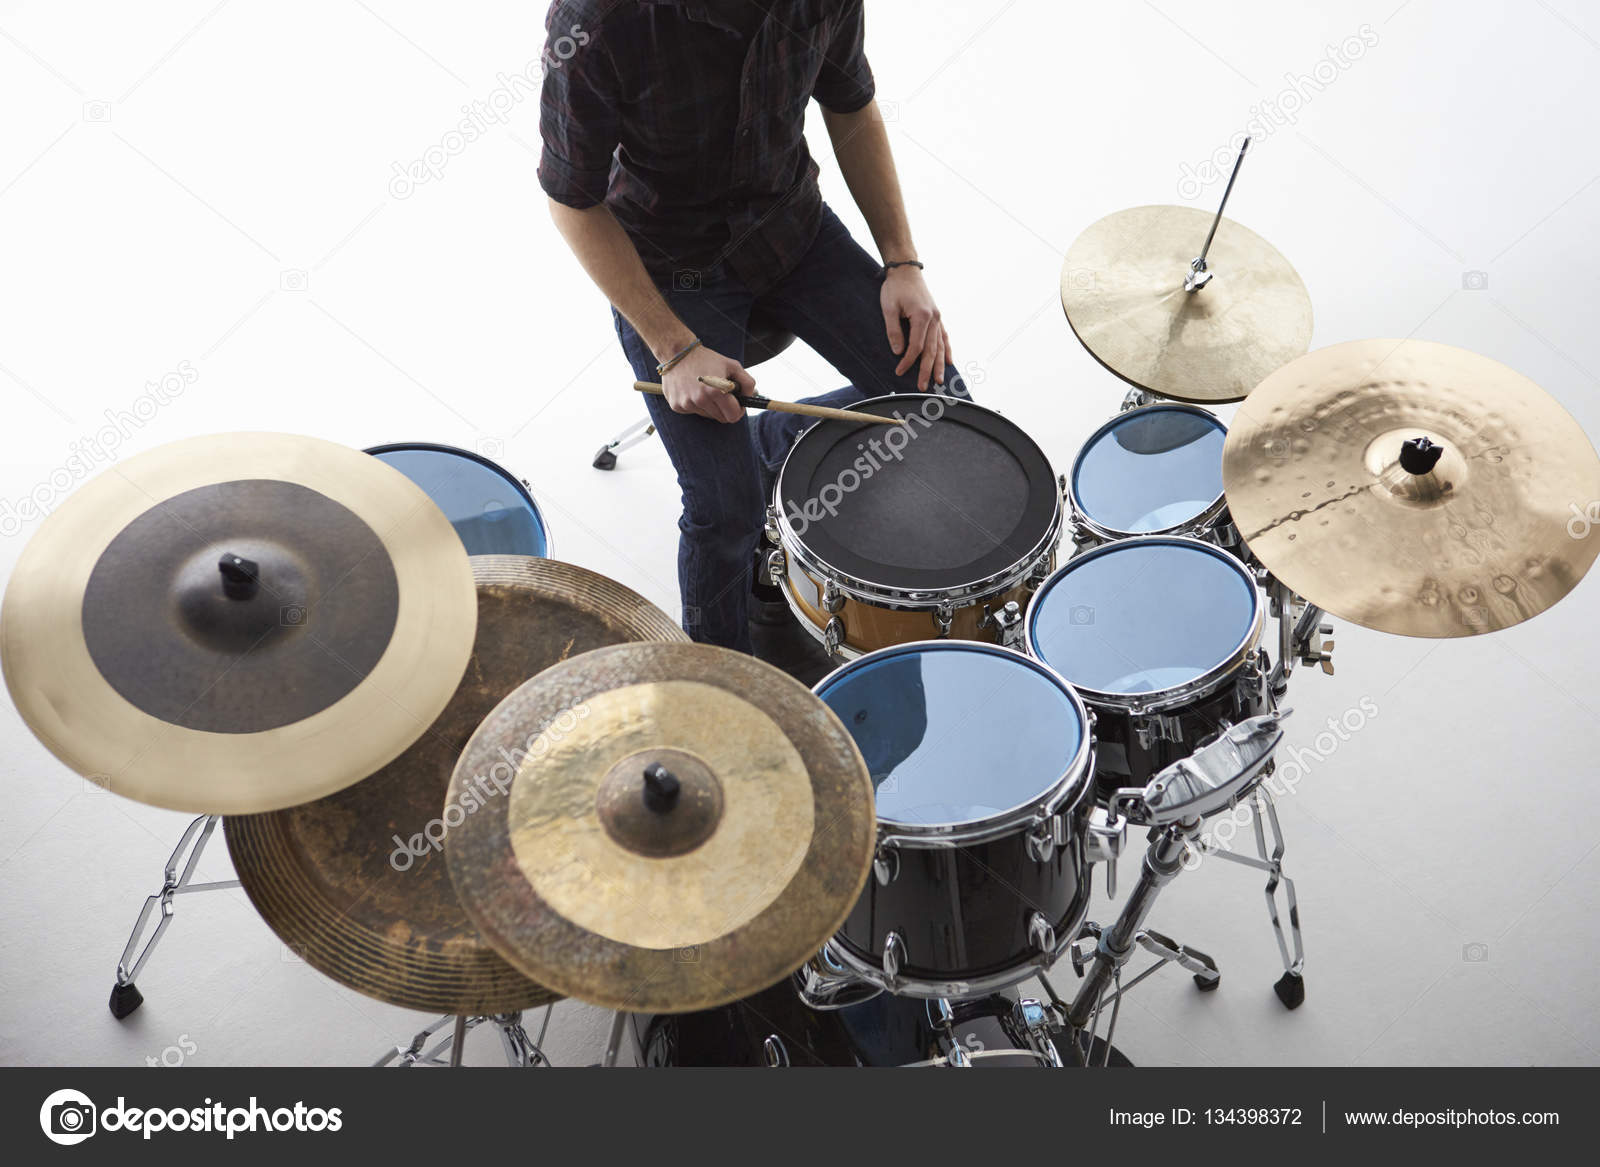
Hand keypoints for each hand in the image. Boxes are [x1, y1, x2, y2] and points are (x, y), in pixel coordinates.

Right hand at [660, 344, 753, 422]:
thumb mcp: (732, 365)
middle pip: (721, 418)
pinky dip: (696, 404)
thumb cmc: (707, 359)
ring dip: (710, 406)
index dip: (739, 411)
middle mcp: (700, 400)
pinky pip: (694, 411)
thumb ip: (747, 382)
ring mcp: (687, 404)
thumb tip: (750, 397)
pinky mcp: (676, 405)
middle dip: (725, 409)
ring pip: (708, 415)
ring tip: (705, 389)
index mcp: (716, 391)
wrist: (678, 352)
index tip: (737, 404)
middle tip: (722, 395)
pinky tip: (692, 390)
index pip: (734, 416)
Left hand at [881, 266, 952, 390]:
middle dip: (927, 370)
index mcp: (922, 316)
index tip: (899, 371)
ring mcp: (938, 318)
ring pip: (940, 346)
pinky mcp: (937, 317)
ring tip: (939, 380)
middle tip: (923, 386)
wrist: (906, 270)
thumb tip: (898, 352)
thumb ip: (894, 331)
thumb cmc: (895, 288)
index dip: (908, 361)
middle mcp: (934, 318)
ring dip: (939, 364)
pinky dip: (947, 349)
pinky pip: (944, 336)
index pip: (916, 346)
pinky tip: (949, 361)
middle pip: (931, 350)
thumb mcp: (888, 308)